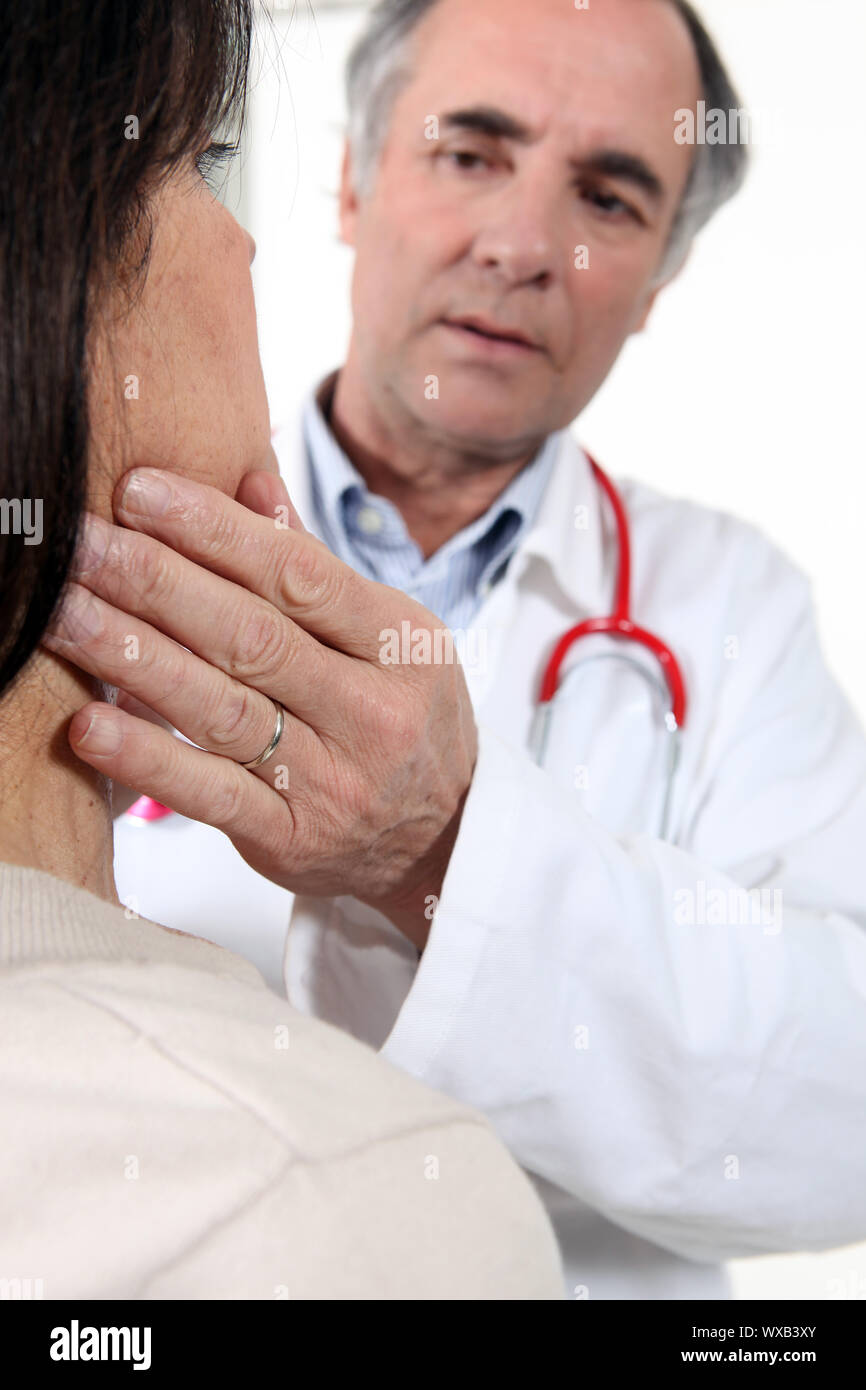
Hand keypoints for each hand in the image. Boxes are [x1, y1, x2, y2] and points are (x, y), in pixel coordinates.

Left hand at [42, 468, 478, 949]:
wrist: (450, 841)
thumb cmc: (410, 722)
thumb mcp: (393, 638)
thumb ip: (316, 569)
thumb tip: (248, 484)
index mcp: (399, 644)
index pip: (299, 575)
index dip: (215, 531)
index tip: (140, 492)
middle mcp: (371, 711)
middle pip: (252, 636)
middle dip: (156, 583)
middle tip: (81, 544)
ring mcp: (333, 781)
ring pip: (223, 710)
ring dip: (134, 658)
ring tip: (64, 616)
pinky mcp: (293, 839)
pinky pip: (213, 795)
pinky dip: (149, 760)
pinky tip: (91, 725)